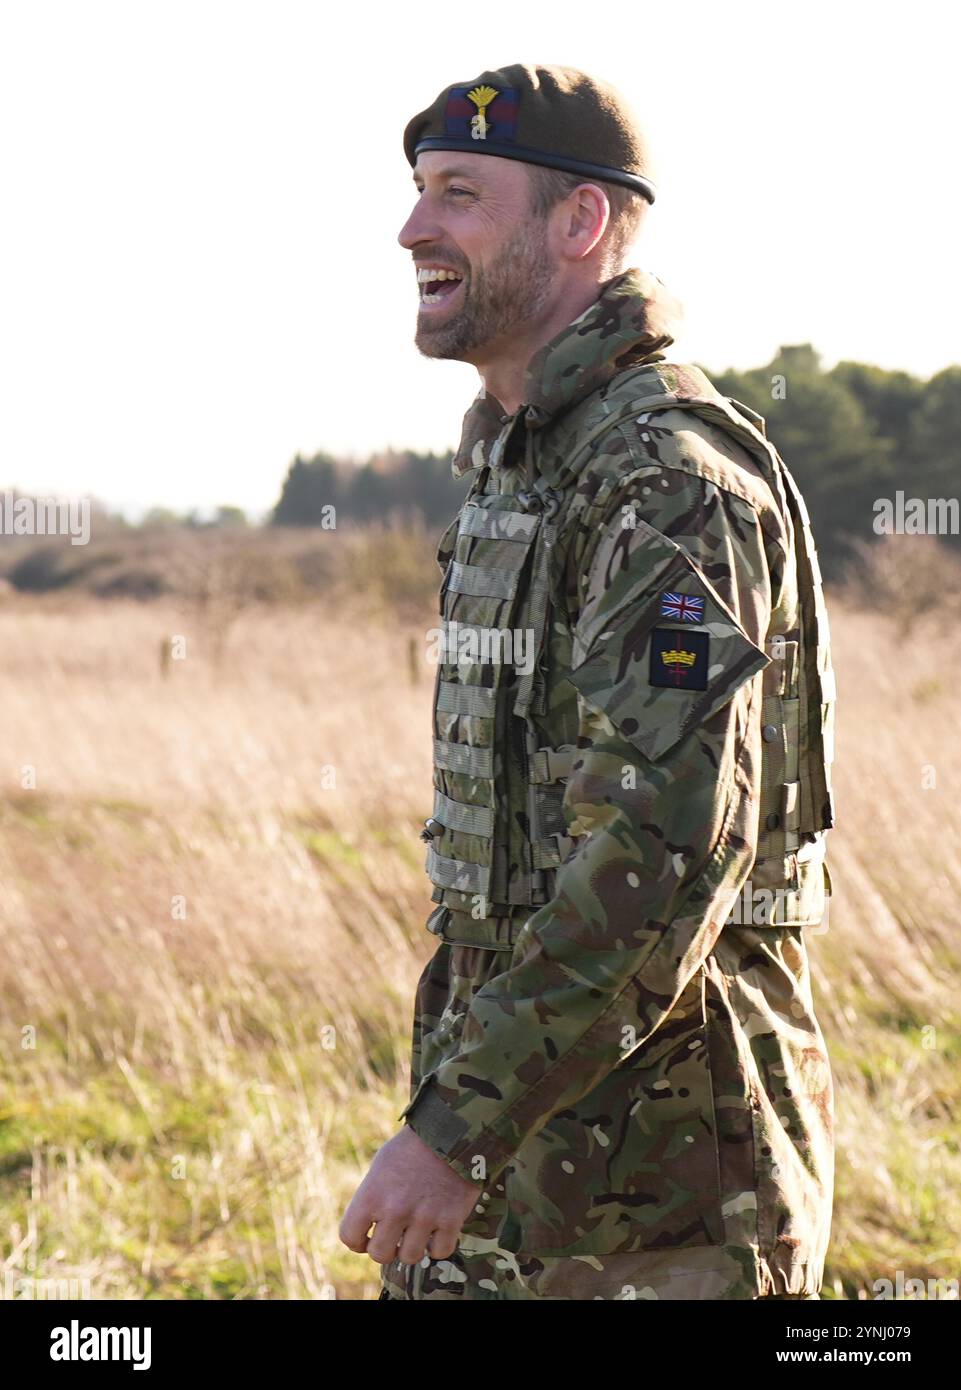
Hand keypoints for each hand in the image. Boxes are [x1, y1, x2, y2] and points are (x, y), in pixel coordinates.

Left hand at [339, 1125, 479, 1264]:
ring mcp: (425, 1217)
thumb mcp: (381, 1166)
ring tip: (417, 1233)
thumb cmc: (411, 1149)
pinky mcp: (451, 1220)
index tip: (367, 1238)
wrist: (450, 1133)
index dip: (357, 1241)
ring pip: (410, 1257)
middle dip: (386, 1249)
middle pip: (380, 1254)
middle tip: (395, 1237)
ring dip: (412, 1248)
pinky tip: (437, 1231)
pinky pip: (440, 1252)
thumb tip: (368, 1230)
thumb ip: (372, 1199)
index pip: (350, 1236)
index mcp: (373, 1194)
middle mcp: (396, 1209)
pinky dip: (439, 1246)